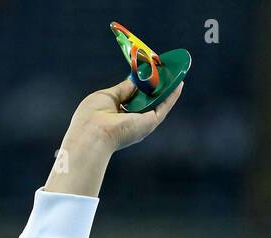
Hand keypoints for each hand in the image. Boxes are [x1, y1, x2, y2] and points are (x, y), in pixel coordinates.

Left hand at [44, 78, 183, 197]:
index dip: (139, 86)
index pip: (131, 98)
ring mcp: (141, 122)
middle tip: (164, 70)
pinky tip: (179, 83)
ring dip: (167, 88)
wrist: (93, 134)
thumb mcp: (107, 96)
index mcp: (117, 115)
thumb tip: (135, 80)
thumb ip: (123, 88)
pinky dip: (172, 95)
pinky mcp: (150, 123)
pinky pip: (164, 106)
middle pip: (146, 100)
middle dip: (155, 86)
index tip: (146, 73)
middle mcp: (130, 120)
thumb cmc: (92, 117)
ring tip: (175, 72)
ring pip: (158, 103)